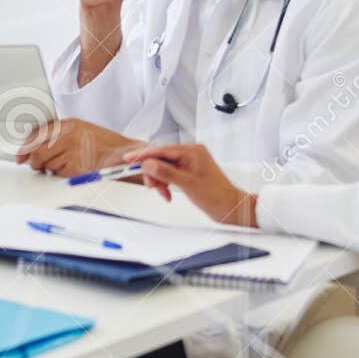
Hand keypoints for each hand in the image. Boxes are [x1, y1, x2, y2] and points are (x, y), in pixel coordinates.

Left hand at [16, 117, 134, 177]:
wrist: (125, 154)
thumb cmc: (104, 145)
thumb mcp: (80, 132)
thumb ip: (58, 137)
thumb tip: (32, 149)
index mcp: (69, 124)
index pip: (37, 133)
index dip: (26, 146)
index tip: (21, 155)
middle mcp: (68, 134)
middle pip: (37, 150)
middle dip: (34, 160)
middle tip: (35, 165)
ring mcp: (72, 149)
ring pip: (46, 163)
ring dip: (50, 168)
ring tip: (66, 164)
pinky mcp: (75, 165)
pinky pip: (57, 173)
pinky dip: (62, 174)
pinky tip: (74, 169)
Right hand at [122, 142, 257, 225]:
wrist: (229, 207)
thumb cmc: (216, 195)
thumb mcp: (187, 184)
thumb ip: (166, 173)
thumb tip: (149, 164)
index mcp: (192, 151)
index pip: (162, 150)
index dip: (144, 155)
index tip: (129, 158)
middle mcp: (191, 154)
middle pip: (161, 159)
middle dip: (153, 173)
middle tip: (151, 186)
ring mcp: (189, 163)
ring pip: (164, 168)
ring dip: (159, 181)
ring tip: (163, 193)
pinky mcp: (188, 172)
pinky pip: (170, 174)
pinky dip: (165, 183)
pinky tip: (167, 193)